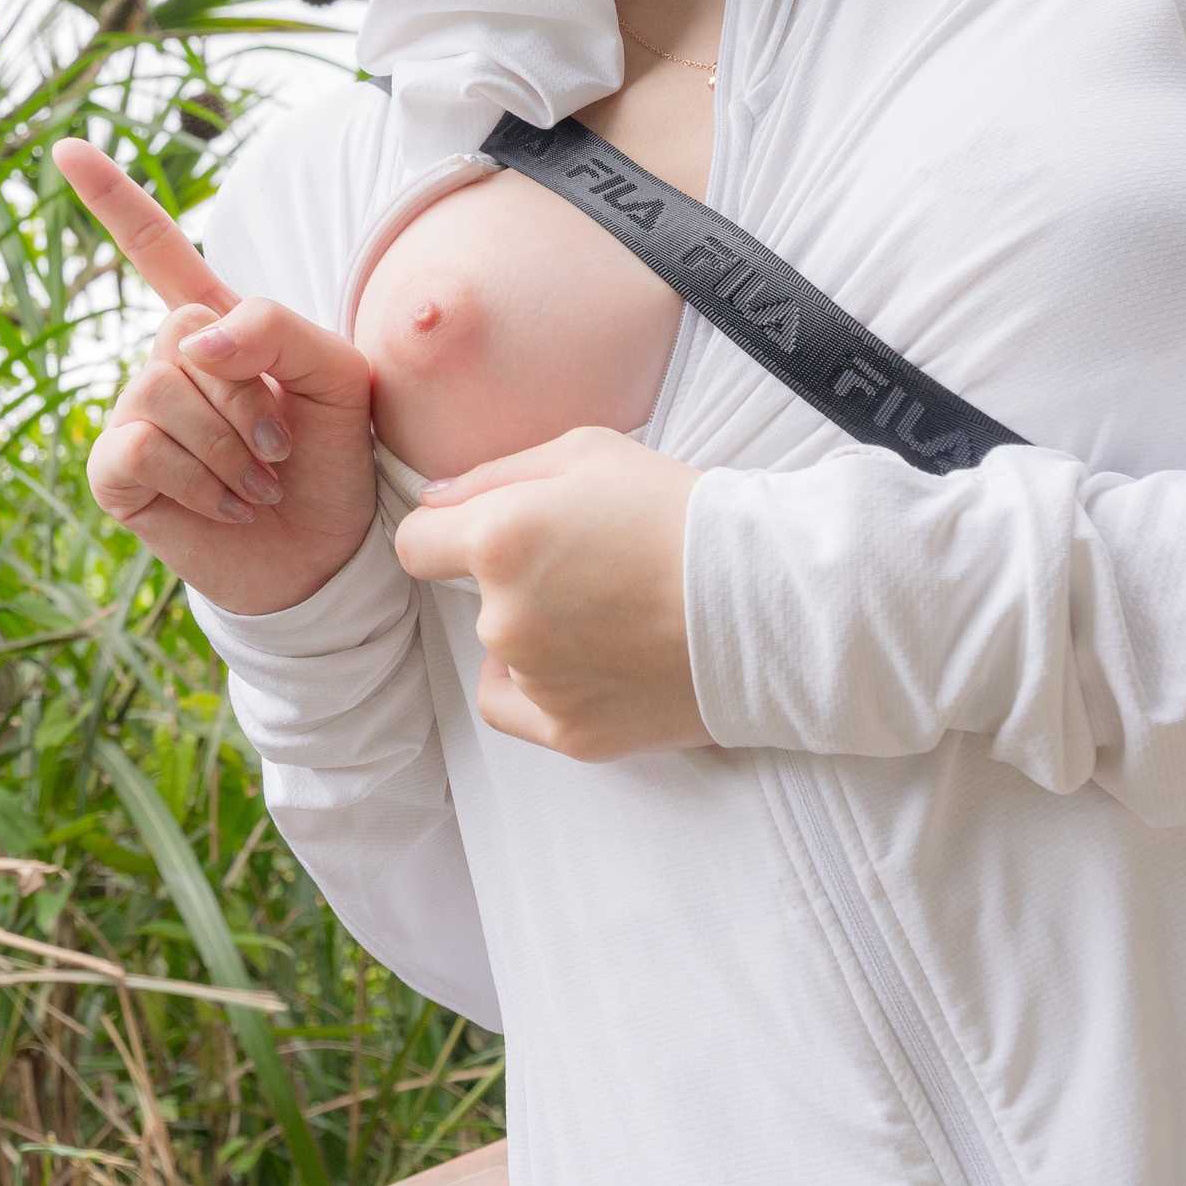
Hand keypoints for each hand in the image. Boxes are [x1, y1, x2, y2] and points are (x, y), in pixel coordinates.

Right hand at [54, 139, 383, 618]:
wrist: (329, 556)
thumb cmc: (333, 461)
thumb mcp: (339, 376)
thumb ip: (277, 328)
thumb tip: (190, 345)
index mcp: (217, 326)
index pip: (155, 248)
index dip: (110, 196)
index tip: (64, 146)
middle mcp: (166, 365)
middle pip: (180, 332)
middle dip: (245, 392)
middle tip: (280, 444)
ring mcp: (135, 417)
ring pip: (159, 391)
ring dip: (228, 445)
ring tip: (256, 481)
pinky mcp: (117, 474)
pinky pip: (140, 447)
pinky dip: (196, 480)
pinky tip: (223, 505)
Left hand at [390, 427, 713, 760]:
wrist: (769, 599)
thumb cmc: (682, 513)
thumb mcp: (587, 452)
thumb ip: (493, 475)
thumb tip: (436, 501)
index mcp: (499, 541)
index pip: (416, 545)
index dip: (447, 534)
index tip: (485, 533)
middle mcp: (504, 618)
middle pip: (474, 598)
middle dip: (513, 580)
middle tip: (590, 567)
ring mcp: (538, 683)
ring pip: (504, 651)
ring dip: (537, 632)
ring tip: (613, 612)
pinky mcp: (571, 733)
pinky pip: (519, 707)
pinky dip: (540, 687)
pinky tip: (585, 662)